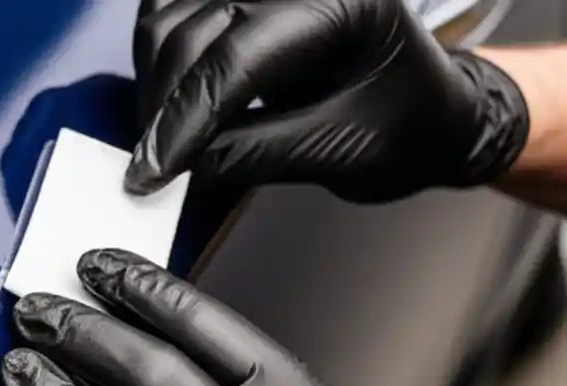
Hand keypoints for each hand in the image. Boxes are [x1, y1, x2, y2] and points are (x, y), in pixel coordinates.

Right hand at [127, 0, 529, 201]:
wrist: (432, 110)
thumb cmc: (408, 128)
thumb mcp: (340, 153)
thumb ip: (256, 154)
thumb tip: (184, 165)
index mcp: (343, 4)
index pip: (238, 53)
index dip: (184, 118)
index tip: (151, 171)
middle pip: (192, 28)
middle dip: (163, 105)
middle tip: (152, 168)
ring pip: (168, 15)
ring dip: (154, 82)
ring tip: (164, 139)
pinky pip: (170, 9)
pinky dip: (156, 54)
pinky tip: (167, 98)